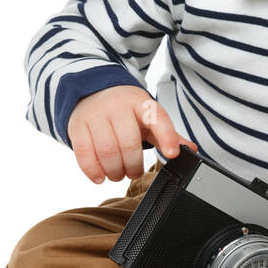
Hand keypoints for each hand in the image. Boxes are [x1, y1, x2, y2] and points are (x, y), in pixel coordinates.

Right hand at [67, 85, 196, 183]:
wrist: (92, 90)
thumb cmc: (125, 110)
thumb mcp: (147, 117)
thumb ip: (167, 134)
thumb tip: (190, 149)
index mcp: (141, 103)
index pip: (157, 119)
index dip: (166, 137)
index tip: (172, 154)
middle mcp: (118, 107)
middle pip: (129, 143)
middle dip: (133, 166)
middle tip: (134, 172)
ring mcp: (96, 116)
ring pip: (107, 150)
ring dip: (114, 171)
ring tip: (118, 174)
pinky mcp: (77, 126)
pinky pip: (83, 153)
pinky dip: (92, 171)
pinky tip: (100, 177)